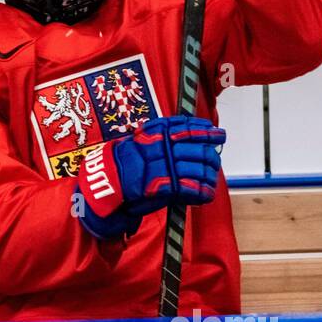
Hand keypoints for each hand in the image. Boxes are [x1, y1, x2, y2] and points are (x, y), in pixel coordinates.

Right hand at [76, 115, 224, 237]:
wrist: (103, 187)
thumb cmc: (122, 167)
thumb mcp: (140, 146)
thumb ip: (161, 141)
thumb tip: (189, 141)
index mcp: (153, 135)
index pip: (185, 128)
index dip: (204, 130)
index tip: (218, 133)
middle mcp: (158, 148)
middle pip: (195, 149)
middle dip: (210, 155)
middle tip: (215, 159)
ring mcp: (159, 168)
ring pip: (196, 169)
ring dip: (208, 175)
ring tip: (211, 178)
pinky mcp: (160, 188)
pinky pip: (188, 189)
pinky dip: (201, 192)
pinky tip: (206, 193)